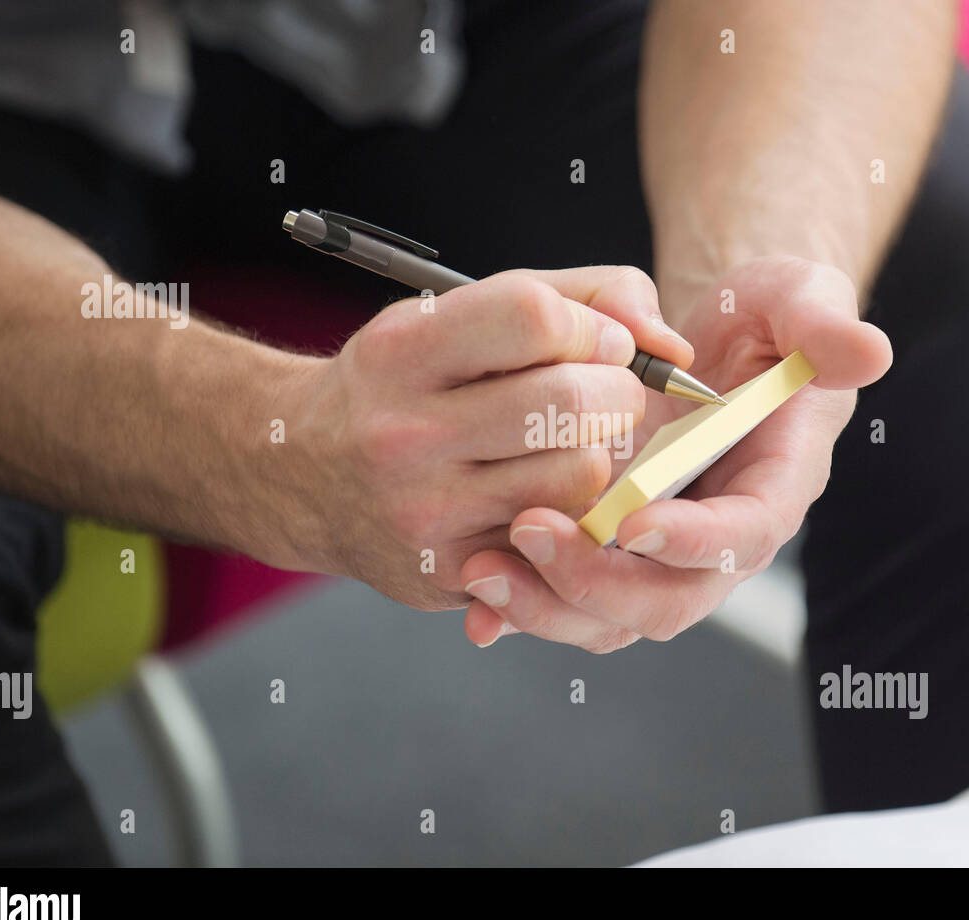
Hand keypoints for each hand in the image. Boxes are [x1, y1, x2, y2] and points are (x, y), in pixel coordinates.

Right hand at [247, 266, 693, 610]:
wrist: (299, 473)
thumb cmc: (403, 383)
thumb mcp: (458, 316)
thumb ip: (576, 299)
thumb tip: (669, 342)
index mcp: (403, 351)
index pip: (536, 317)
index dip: (591, 326)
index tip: (595, 342)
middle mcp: (404, 432)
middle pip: (570, 400)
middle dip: (617, 390)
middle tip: (605, 394)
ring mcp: (424, 511)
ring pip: (579, 476)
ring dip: (598, 454)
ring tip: (571, 444)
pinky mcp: (447, 573)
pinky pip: (559, 538)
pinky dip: (571, 512)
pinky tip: (543, 492)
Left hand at [458, 256, 890, 650]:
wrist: (716, 340)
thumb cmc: (766, 323)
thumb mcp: (802, 302)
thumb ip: (827, 328)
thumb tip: (868, 350)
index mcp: (772, 489)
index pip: (743, 535)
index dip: (695, 540)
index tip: (639, 521)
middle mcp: (714, 538)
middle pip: (667, 598)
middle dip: (600, 580)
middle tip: (535, 534)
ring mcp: (658, 553)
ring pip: (610, 614)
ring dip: (548, 604)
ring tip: (486, 571)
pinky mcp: (609, 550)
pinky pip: (568, 596)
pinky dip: (521, 606)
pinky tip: (471, 592)